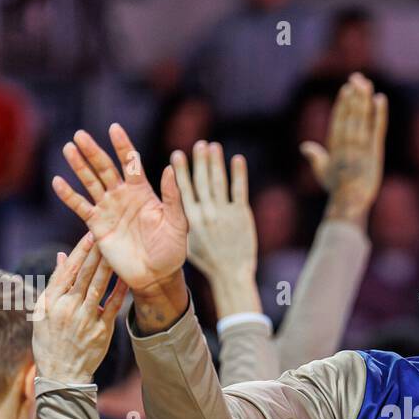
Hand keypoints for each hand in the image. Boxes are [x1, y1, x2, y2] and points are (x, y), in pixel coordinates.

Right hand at [31, 234, 129, 384]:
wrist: (61, 373)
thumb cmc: (50, 339)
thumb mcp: (44, 311)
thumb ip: (56, 283)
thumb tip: (61, 256)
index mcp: (50, 301)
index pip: (66, 270)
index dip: (79, 251)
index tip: (89, 235)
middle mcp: (67, 308)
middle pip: (84, 275)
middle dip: (96, 253)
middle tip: (107, 234)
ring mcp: (85, 319)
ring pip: (99, 286)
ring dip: (108, 266)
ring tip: (117, 250)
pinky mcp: (101, 330)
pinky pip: (113, 305)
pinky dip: (120, 290)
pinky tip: (128, 276)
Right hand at [52, 124, 187, 332]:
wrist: (156, 276)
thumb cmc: (172, 250)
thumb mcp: (179, 223)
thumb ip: (173, 197)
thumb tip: (169, 168)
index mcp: (143, 192)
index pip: (130, 163)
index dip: (122, 146)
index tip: (114, 128)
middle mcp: (123, 196)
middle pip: (105, 168)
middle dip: (93, 151)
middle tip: (80, 134)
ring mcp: (108, 209)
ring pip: (90, 183)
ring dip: (79, 166)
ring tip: (69, 149)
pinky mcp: (97, 226)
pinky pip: (81, 207)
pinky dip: (69, 196)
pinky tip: (58, 182)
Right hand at [170, 141, 256, 286]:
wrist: (231, 274)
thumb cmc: (209, 259)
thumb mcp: (190, 241)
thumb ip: (185, 220)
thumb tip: (179, 201)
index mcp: (191, 219)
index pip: (184, 190)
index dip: (181, 171)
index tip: (177, 154)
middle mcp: (206, 213)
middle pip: (201, 181)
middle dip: (199, 161)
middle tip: (199, 144)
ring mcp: (224, 213)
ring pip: (218, 182)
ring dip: (216, 162)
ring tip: (213, 146)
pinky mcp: (241, 215)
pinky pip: (239, 190)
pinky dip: (238, 174)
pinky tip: (237, 160)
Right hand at [300, 72, 387, 226]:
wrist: (350, 204)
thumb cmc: (336, 189)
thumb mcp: (322, 173)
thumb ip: (316, 157)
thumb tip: (305, 146)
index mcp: (333, 148)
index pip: (338, 120)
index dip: (342, 104)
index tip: (346, 89)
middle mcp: (346, 146)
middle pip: (350, 116)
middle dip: (353, 97)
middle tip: (357, 78)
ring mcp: (360, 149)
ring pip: (362, 120)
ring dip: (364, 100)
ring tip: (366, 84)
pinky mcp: (374, 153)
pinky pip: (377, 130)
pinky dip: (379, 114)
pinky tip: (380, 99)